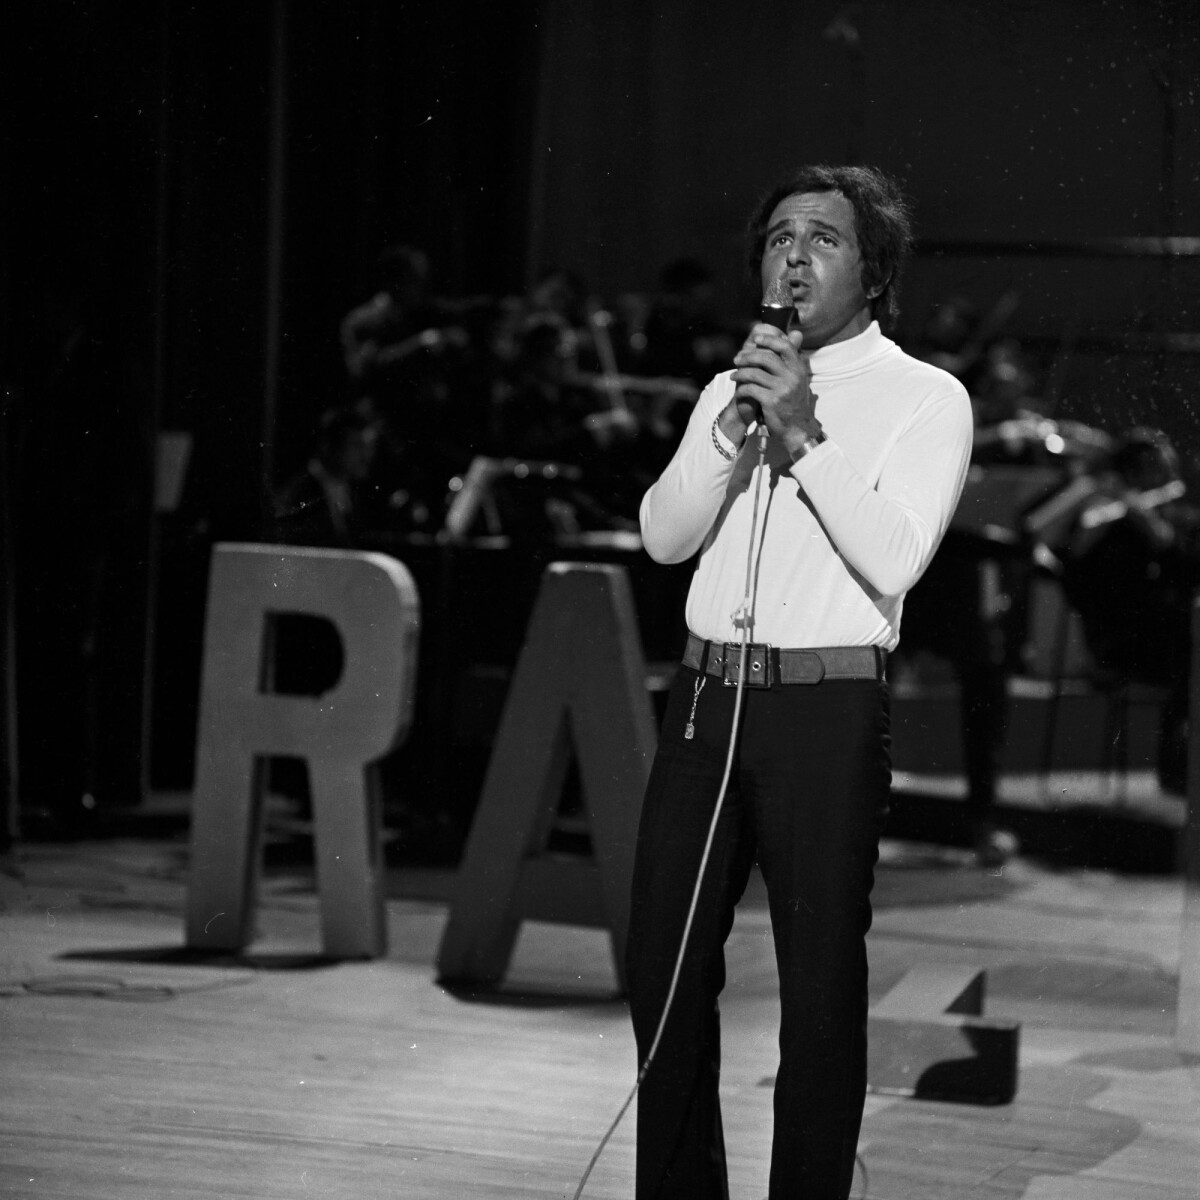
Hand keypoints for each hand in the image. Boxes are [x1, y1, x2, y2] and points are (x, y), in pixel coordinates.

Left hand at [730, 323, 821, 453]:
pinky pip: (750, 389)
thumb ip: (792, 360)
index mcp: (799, 368)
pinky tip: (738, 392)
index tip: (756, 339)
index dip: (769, 340)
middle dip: (748, 357)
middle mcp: (792, 376)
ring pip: (755, 373)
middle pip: (766, 358)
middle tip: (737, 359)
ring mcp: (782, 389)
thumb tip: (794, 334)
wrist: (797, 427)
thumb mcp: (799, 379)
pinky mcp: (771, 401)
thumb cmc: (794, 402)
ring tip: (733, 376)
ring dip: (740, 373)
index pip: (785, 346)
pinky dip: (741, 389)